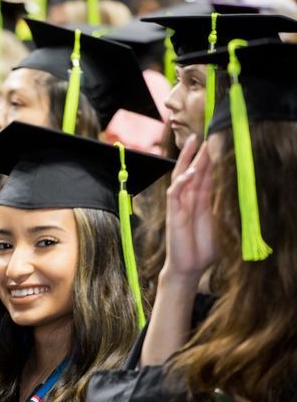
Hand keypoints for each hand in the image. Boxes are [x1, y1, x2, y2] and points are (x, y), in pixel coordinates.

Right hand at [162, 134, 215, 284]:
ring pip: (180, 178)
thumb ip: (217, 203)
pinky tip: (190, 173)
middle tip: (201, 135)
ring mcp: (179, 206)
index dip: (208, 159)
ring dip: (186, 161)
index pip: (203, 175)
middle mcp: (188, 200)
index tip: (214, 142)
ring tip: (194, 145)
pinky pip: (174, 194)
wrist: (190, 267)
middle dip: (195, 153)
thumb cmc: (202, 248)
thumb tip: (227, 188)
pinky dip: (181, 183)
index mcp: (199, 201)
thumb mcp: (216, 221)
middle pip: (190, 171)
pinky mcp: (174, 215)